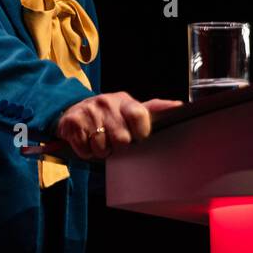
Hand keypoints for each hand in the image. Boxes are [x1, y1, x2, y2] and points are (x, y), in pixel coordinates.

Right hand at [53, 93, 184, 160]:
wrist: (72, 111)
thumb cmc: (109, 114)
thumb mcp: (129, 108)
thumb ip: (153, 109)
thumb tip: (179, 106)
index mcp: (124, 101)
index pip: (139, 114)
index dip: (141, 131)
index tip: (139, 137)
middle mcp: (106, 103)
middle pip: (121, 139)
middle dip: (119, 146)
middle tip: (115, 141)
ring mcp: (89, 112)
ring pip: (102, 148)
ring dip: (101, 151)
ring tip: (100, 141)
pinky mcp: (72, 123)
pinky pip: (85, 150)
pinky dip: (86, 151)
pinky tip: (87, 141)